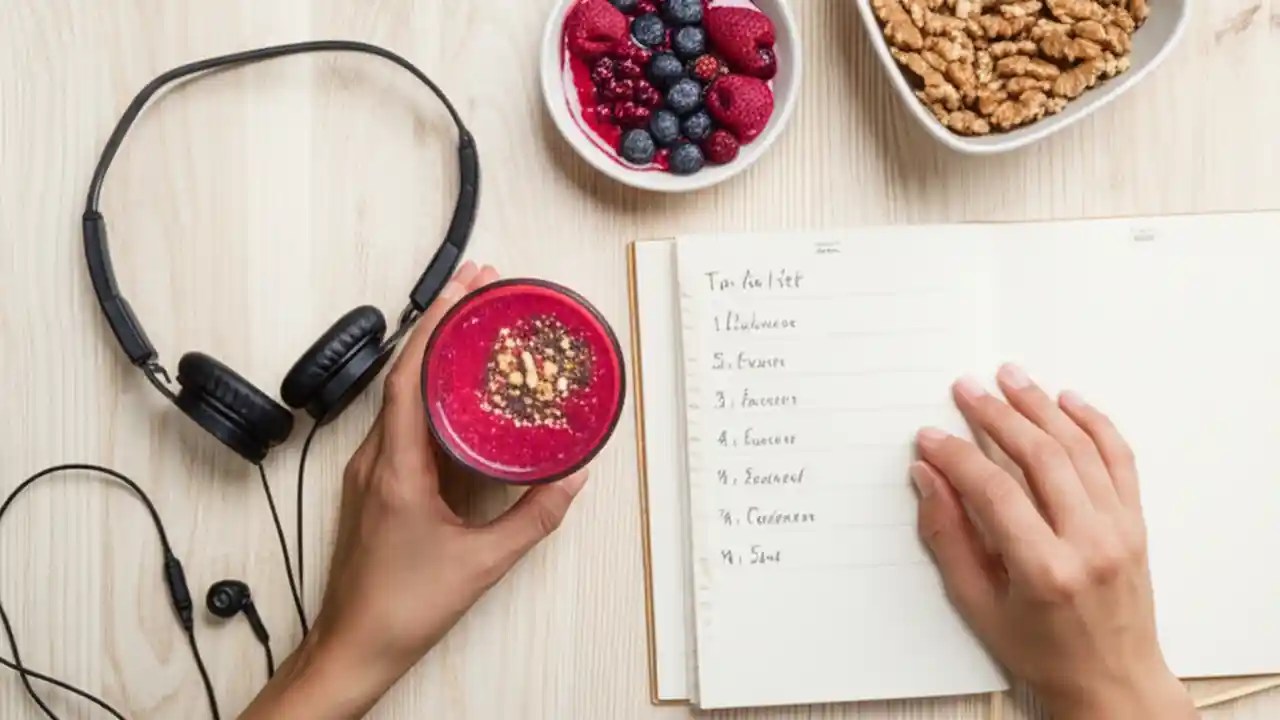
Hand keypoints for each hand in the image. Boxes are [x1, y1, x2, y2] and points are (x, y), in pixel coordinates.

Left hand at [241, 262, 590, 719]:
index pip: (410, 377)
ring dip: (432, 355)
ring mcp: (371, 471)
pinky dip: (428, 391)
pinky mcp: (376, 485)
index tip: (464, 289)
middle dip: (440, 324)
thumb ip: (533, 517)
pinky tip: (456, 390)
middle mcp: (376, 460)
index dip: (436, 326)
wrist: (354, 644)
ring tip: (471, 326)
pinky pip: (402, 422)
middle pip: (404, 372)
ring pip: (400, 395)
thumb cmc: (403, 607)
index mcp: (396, 469)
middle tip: (479, 289)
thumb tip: (571, 477)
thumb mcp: (483, 562)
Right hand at [912, 364, 1195, 719]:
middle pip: (1041, 457)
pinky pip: (1120, 459)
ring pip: (1081, 448)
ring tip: (1010, 378)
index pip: (994, 491)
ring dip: (1042, 406)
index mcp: (1045, 570)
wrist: (1113, 681)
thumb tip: (928, 478)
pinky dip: (1095, 423)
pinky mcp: (1136, 523)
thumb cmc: (1042, 651)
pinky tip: (1068, 400)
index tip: (930, 437)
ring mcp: (1119, 530)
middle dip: (997, 415)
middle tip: (966, 389)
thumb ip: (949, 537)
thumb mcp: (978, 604)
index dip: (956, 456)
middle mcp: (1090, 543)